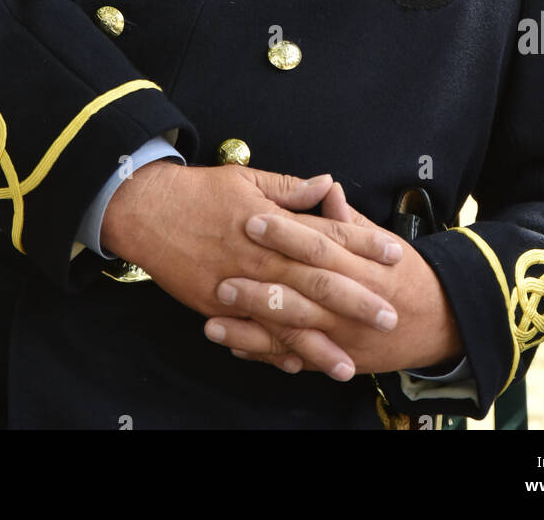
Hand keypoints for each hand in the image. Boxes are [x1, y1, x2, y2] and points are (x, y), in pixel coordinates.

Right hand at [102, 163, 405, 370]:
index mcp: (275, 223)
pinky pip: (250, 332)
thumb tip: (329, 184)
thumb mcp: (248, 179)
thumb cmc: (200, 191)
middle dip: (355, 300)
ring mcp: (240, 284)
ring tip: (349, 363)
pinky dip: (273, 349)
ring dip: (320, 342)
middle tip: (389, 317)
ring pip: (286, 318)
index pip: (329, 234)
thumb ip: (290, 188)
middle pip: (317, 281)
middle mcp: (262, 257)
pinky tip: (297, 365)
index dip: (364, 244)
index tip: (396, 255)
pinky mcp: (217, 304)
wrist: (147, 210)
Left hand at [203, 184, 462, 378]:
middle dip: (260, 288)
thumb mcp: (383, 240)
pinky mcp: (337, 358)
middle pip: (300, 292)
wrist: (441, 321)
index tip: (252, 219)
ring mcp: (342, 336)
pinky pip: (296, 357)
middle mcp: (349, 303)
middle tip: (223, 280)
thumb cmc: (407, 275)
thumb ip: (348, 218)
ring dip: (252, 328)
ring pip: (292, 333)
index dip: (285, 233)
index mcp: (360, 265)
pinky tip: (234, 345)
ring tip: (213, 321)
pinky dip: (264, 354)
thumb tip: (326, 186)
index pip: (318, 244)